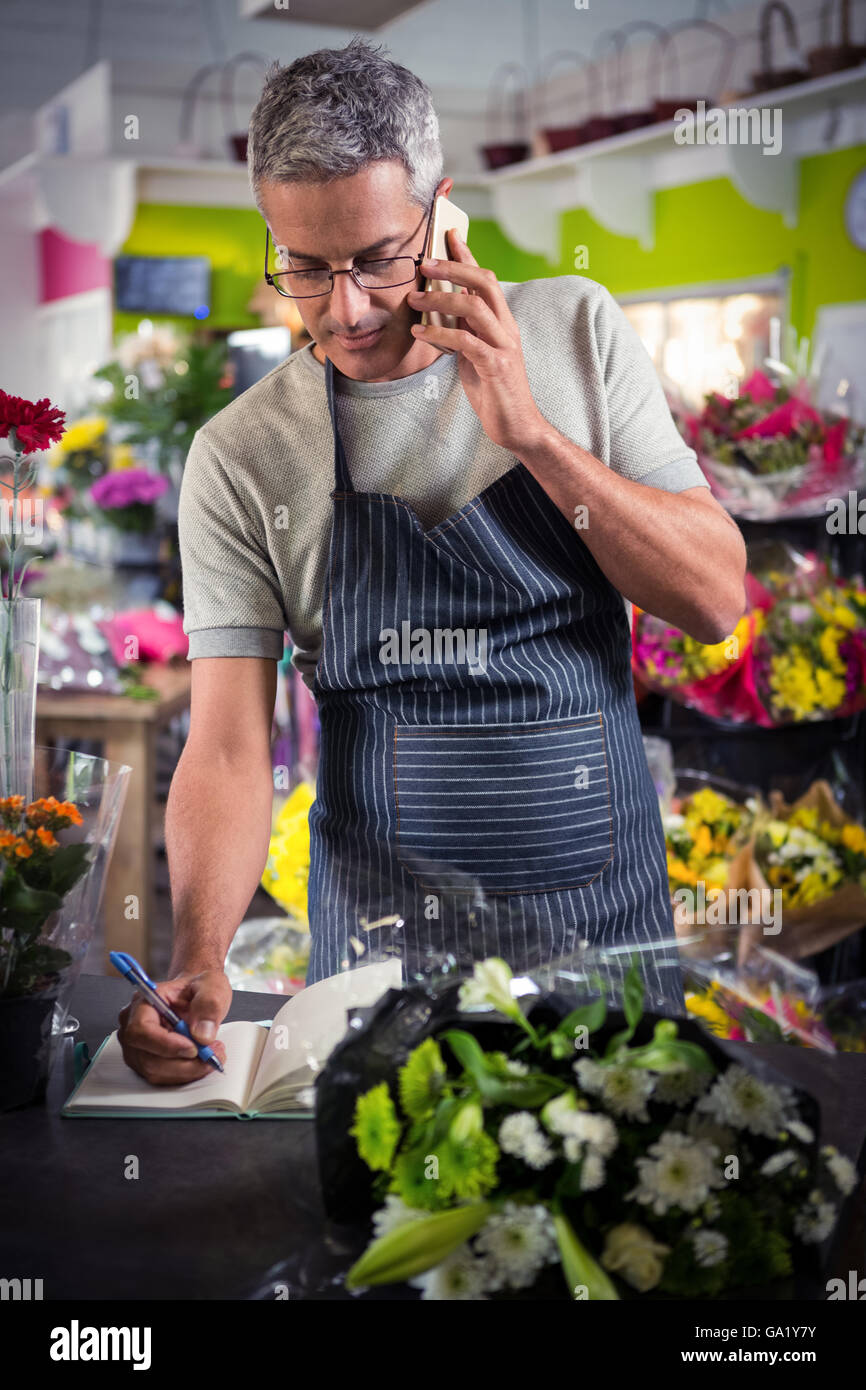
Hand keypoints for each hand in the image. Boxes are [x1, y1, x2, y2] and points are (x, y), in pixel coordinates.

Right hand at [117, 968, 230, 1085]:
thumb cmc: (197, 988)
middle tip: (212, 1053)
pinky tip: (201, 1060)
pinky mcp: (146, 1061)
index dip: (166, 1044)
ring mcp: (137, 1046)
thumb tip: (202, 1034)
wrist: (197, 994)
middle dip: (183, 1062)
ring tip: (211, 1054)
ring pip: (156, 1071)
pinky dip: (184, 1073)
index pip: (141, 1030)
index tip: (194, 1048)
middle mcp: (133, 1025)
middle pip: (147, 1058)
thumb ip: (208, 1004)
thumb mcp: (211, 985)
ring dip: (187, 1070)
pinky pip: (162, 1076)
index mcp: (143, 1002)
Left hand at [406, 230, 546, 455]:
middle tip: (424, 262)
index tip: (448, 233)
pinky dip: (440, 335)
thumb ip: (464, 330)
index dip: (467, 254)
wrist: (516, 425)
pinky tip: (420, 334)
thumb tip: (443, 312)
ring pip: (474, 307)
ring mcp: (504, 345)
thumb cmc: (493, 390)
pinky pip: (466, 342)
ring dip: (441, 299)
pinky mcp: (496, 366)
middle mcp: (506, 328)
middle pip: (484, 282)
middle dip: (454, 266)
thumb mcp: (475, 353)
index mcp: (502, 322)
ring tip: (414, 299)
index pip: (485, 279)